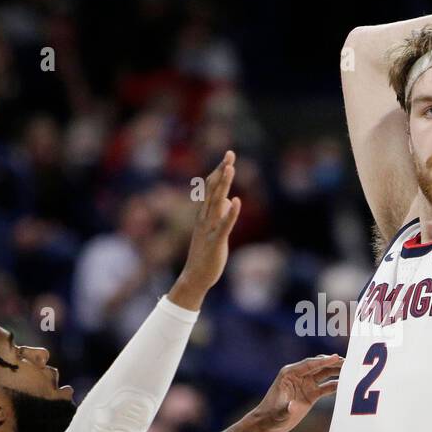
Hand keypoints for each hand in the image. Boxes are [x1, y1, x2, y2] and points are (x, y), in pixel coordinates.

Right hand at [169, 150, 241, 308]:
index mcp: (204, 214)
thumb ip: (219, 213)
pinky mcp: (216, 241)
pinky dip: (230, 213)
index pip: (211, 188)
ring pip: (216, 203)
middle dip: (221, 171)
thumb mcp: (214, 229)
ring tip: (231, 169)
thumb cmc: (206, 254)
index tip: (228, 156)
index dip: (219, 171)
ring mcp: (209, 229)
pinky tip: (236, 201)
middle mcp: (205, 218)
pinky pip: (224, 225)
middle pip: (212, 189)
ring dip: (223, 185)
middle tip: (230, 154)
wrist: (195, 277)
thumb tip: (227, 200)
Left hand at [248, 354, 342, 431]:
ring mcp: (306, 384)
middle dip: (334, 363)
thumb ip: (287, 408)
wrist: (268, 424)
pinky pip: (326, 387)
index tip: (337, 357)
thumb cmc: (271, 416)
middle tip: (350, 362)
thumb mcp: (279, 413)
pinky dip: (335, 385)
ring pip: (324, 374)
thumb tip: (293, 406)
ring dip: (337, 372)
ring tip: (352, 370)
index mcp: (289, 374)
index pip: (310, 364)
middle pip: (319, 366)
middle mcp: (298, 376)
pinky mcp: (310, 394)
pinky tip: (346, 384)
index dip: (324, 361)